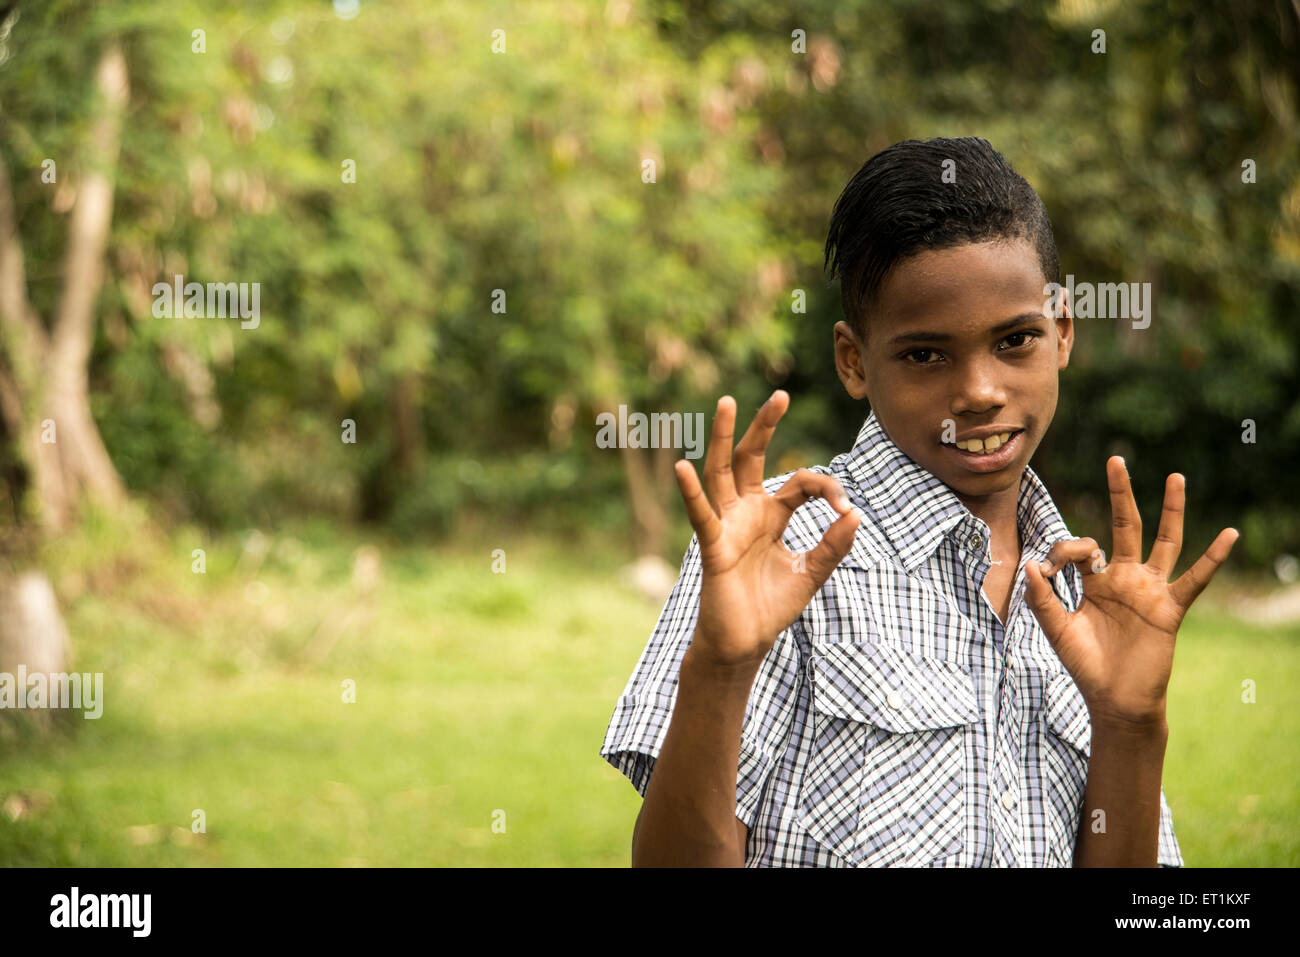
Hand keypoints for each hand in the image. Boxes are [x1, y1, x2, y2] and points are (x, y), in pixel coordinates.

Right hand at [675, 391, 859, 670]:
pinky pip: (701, 516)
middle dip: (764, 426)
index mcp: (770, 516)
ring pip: (722, 473)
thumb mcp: (811, 573)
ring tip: (727, 402)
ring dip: (724, 438)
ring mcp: (727, 526)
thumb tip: (856, 515)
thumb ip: (833, 545)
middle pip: (752, 459)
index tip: (846, 509)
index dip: (826, 488)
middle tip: (780, 395)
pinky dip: (691, 493)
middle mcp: (746, 513)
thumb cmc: (770, 608)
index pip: (799, 483)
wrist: (744, 645)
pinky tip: (682, 468)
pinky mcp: (713, 547)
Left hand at [1024, 457, 1238, 726]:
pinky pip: (1195, 579)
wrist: (1113, 700)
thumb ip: (1042, 598)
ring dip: (1170, 510)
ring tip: (1176, 477)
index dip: (1062, 552)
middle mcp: (1124, 578)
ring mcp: (1150, 590)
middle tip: (1115, 459)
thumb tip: (1030, 564)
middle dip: (1120, 493)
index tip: (1046, 570)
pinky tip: (1228, 534)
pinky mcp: (1169, 608)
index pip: (1081, 547)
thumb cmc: (1086, 665)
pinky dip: (1213, 558)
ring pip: (1163, 541)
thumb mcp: (1056, 629)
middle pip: (1124, 526)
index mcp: (1095, 581)